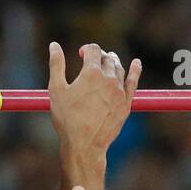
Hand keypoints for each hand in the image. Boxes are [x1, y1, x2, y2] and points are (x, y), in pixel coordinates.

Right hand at [47, 42, 140, 161]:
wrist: (84, 144)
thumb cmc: (66, 118)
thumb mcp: (56, 90)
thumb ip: (56, 65)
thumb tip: (54, 45)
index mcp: (91, 72)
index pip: (93, 50)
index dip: (87, 49)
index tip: (81, 54)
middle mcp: (109, 78)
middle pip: (107, 59)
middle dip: (99, 56)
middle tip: (92, 61)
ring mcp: (120, 91)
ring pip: (119, 69)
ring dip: (112, 63)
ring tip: (108, 63)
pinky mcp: (126, 103)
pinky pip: (133, 82)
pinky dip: (135, 70)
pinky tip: (136, 64)